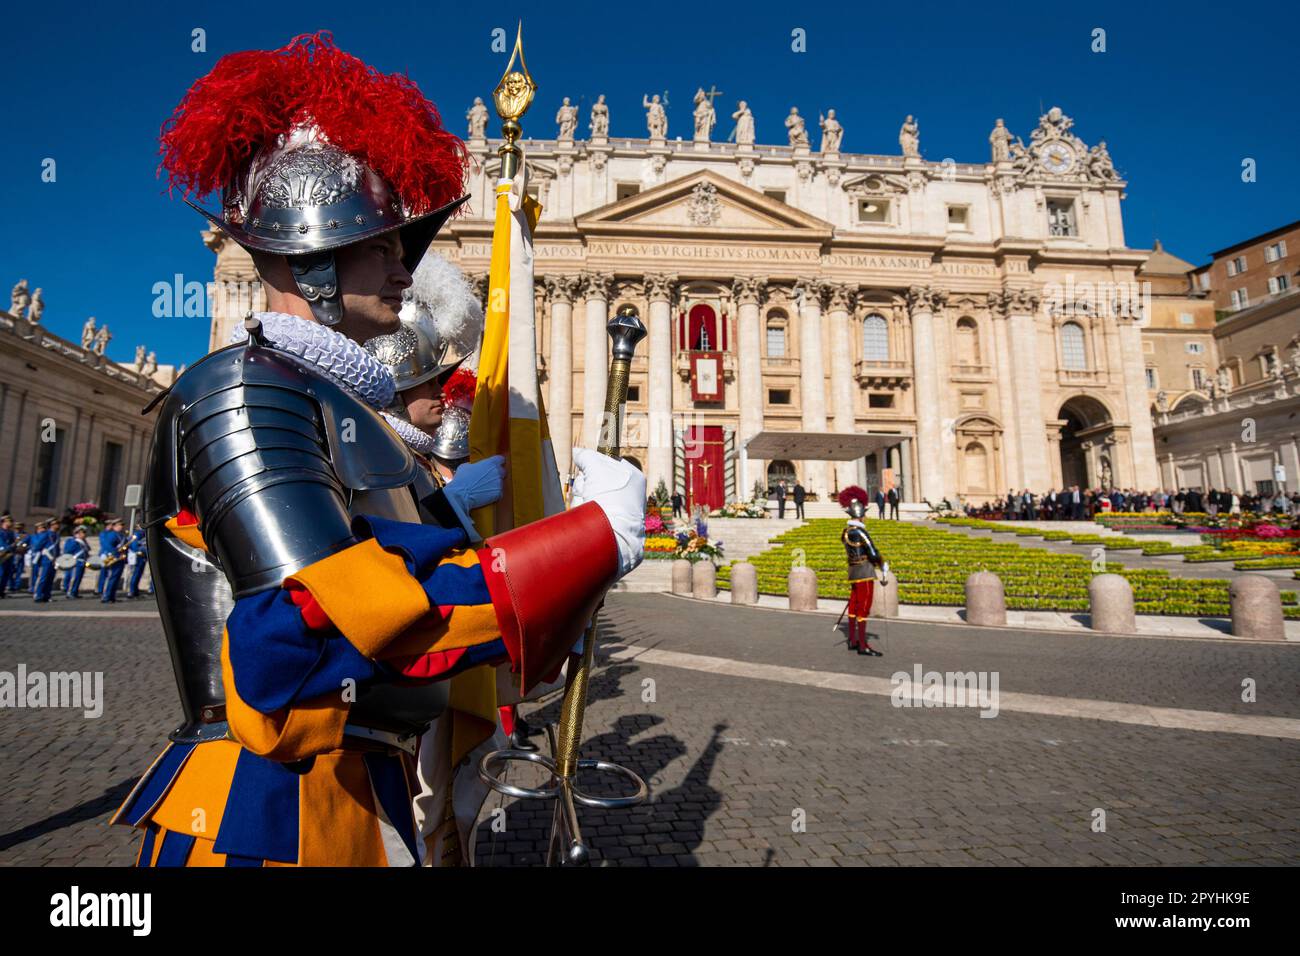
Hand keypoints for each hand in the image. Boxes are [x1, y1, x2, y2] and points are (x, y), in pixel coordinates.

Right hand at [443, 455, 504, 540]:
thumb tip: (474, 467)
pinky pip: (499, 493)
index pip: (501, 459)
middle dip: (497, 474)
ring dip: (495, 485)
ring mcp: (499, 483)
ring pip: (500, 483)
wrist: (461, 494)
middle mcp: (497, 472)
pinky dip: (494, 494)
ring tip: (485, 488)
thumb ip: (474, 465)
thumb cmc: (462, 479)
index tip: (495, 465)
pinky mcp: (499, 493)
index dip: (497, 462)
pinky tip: (486, 495)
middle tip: (489, 478)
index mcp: (490, 463)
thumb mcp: (465, 467)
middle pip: (503, 471)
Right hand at [570, 447, 645, 576]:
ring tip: (589, 504)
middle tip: (588, 488)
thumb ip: (586, 456)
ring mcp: (621, 510)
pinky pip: (592, 512)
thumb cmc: (609, 497)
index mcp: (634, 477)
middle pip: (597, 480)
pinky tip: (590, 515)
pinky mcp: (611, 524)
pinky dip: (587, 512)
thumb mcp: (595, 468)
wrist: (612, 533)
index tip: (587, 469)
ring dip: (584, 497)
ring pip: (592, 495)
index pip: (608, 462)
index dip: (593, 465)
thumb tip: (577, 452)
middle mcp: (630, 493)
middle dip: (587, 483)